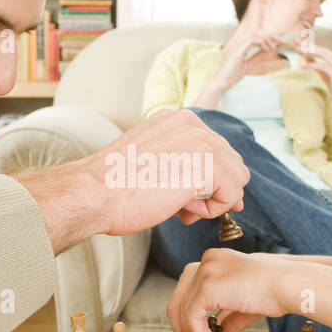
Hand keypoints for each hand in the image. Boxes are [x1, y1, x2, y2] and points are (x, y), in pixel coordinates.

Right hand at [80, 108, 250, 235]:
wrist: (93, 194)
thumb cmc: (115, 189)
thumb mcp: (155, 166)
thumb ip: (189, 170)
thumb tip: (234, 195)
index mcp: (176, 120)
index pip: (216, 150)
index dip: (206, 180)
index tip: (178, 194)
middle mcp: (190, 122)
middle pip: (232, 162)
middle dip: (212, 190)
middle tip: (178, 204)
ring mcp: (200, 139)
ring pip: (237, 178)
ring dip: (212, 200)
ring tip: (178, 207)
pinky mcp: (207, 163)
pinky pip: (232, 194)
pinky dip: (212, 211)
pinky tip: (181, 209)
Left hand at [167, 249, 300, 331]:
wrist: (288, 285)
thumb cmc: (275, 291)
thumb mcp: (245, 304)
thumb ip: (229, 316)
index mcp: (215, 260)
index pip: (188, 288)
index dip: (186, 314)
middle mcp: (207, 261)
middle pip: (178, 297)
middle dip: (181, 325)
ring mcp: (205, 272)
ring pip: (181, 308)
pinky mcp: (207, 286)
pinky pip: (192, 316)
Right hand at [211, 28, 282, 90]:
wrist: (221, 83)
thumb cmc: (232, 75)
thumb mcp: (249, 64)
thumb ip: (258, 56)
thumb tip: (269, 50)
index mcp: (241, 45)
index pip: (256, 35)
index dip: (269, 34)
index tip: (281, 35)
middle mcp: (238, 42)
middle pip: (257, 31)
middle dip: (271, 34)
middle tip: (282, 39)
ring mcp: (237, 45)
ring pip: (255, 33)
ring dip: (267, 37)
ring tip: (275, 46)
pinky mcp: (237, 50)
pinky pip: (251, 40)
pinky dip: (262, 42)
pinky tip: (268, 49)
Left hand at [300, 45, 331, 108]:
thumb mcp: (324, 74)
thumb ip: (316, 65)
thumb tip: (305, 57)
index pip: (320, 49)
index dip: (309, 45)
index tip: (298, 42)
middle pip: (320, 49)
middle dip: (307, 45)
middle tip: (295, 42)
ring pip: (321, 54)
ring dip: (308, 52)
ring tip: (297, 50)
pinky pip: (321, 66)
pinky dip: (311, 65)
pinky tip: (302, 67)